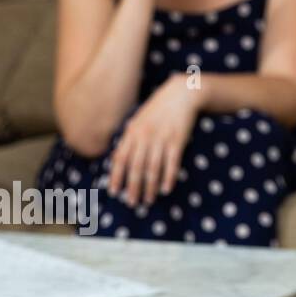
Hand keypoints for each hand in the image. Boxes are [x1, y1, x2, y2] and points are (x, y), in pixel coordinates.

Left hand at [107, 77, 198, 206]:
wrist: (182, 94)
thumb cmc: (158, 109)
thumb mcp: (138, 120)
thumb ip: (128, 138)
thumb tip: (116, 158)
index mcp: (132, 132)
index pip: (120, 158)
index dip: (116, 176)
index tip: (114, 192)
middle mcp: (145, 137)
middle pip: (136, 167)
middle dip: (133, 187)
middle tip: (132, 202)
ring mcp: (161, 139)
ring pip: (153, 168)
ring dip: (150, 186)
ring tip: (149, 200)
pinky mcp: (177, 141)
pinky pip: (171, 163)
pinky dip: (168, 177)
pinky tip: (166, 189)